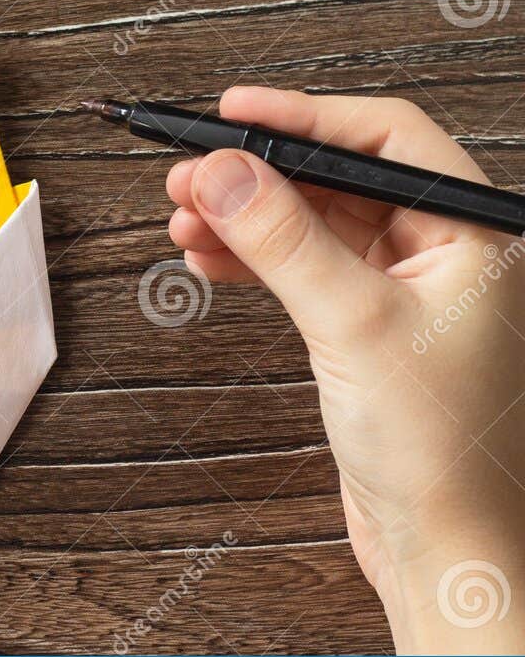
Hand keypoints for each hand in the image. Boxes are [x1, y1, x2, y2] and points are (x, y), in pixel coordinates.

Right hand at [166, 87, 524, 653]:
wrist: (443, 545)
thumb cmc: (438, 451)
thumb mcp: (352, 324)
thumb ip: (283, 238)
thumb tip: (222, 169)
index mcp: (474, 233)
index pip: (383, 138)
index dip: (303, 115)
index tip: (231, 111)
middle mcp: (444, 252)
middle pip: (337, 178)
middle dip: (257, 173)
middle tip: (188, 174)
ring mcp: (404, 290)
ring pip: (312, 222)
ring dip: (245, 216)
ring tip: (183, 218)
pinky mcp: (367, 327)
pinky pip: (302, 267)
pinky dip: (253, 258)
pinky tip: (208, 258)